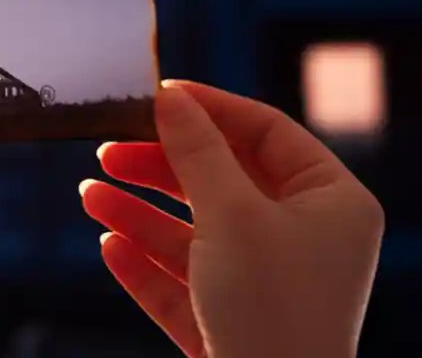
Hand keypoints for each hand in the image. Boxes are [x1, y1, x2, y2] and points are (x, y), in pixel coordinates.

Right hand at [81, 81, 383, 357]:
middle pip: (224, 181)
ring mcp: (268, 285)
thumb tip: (170, 97)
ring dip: (141, 212)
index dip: (210, 109)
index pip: (267, 133)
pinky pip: (185, 283)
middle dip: (161, 166)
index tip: (156, 95)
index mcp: (332, 203)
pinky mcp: (233, 325)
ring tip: (89, 193)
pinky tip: (109, 244)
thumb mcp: (232, 215)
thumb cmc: (272, 311)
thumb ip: (197, 152)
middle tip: (108, 149)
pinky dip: (147, 262)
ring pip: (196, 233)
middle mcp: (305, 240)